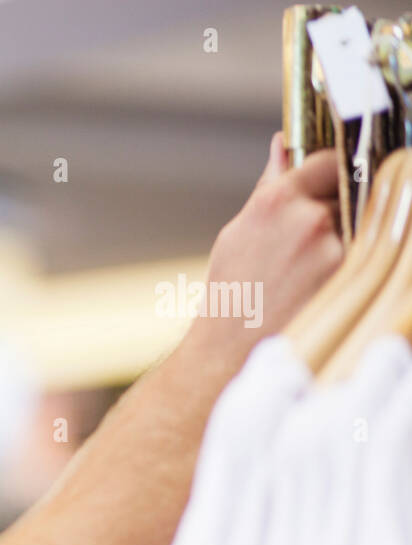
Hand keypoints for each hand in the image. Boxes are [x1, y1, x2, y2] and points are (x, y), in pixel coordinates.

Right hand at [180, 131, 341, 370]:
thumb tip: (282, 145)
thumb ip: (269, 186)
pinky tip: (319, 285)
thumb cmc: (232, 295)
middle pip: (348, 193)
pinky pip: (362, 256)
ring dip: (344, 239)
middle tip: (310, 242)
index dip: (328, 173)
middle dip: (336, 210)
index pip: (327, 161)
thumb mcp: (239, 233)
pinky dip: (348, 266)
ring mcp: (335, 250)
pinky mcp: (352, 278)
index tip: (329, 183)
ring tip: (309, 270)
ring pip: (358, 226)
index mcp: (275, 202)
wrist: (230, 353)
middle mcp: (309, 220)